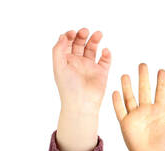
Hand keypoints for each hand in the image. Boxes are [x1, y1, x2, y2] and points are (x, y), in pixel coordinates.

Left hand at [53, 27, 110, 150]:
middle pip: (80, 43)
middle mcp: (77, 63)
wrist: (82, 104)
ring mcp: (90, 67)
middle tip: (85, 32)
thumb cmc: (68, 88)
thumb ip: (58, 49)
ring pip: (93, 48)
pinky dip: (106, 53)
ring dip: (95, 39)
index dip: (70, 35)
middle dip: (82, 35)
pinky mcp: (101, 72)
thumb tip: (63, 36)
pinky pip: (105, 59)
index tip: (72, 33)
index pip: (68, 43)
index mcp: (66, 61)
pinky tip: (104, 51)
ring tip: (98, 34)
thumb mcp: (58, 67)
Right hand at [113, 64, 164, 150]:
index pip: (160, 93)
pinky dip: (117, 102)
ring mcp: (135, 116)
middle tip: (143, 65)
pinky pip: (120, 111)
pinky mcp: (126, 124)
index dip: (161, 82)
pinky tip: (116, 92)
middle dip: (143, 78)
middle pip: (144, 90)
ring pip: (130, 98)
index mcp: (159, 111)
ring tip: (126, 75)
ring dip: (128, 87)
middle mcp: (146, 111)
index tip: (162, 70)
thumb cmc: (163, 146)